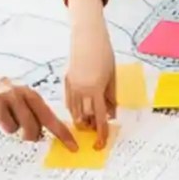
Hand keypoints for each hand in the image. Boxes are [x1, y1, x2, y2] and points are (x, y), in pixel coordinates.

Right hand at [0, 52, 74, 147]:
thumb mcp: (13, 102)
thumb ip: (26, 114)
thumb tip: (39, 136)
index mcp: (31, 95)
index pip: (52, 116)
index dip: (63, 133)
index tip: (73, 147)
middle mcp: (25, 93)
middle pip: (42, 123)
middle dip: (35, 135)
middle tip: (25, 135)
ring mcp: (12, 96)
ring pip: (26, 127)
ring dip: (16, 130)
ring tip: (4, 119)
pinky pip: (8, 125)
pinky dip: (3, 126)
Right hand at [65, 0, 116, 147]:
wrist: (88, 36)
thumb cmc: (104, 54)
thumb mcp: (112, 76)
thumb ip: (111, 96)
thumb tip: (111, 114)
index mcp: (95, 89)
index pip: (98, 117)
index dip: (101, 131)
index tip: (101, 143)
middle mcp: (81, 89)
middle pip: (84, 116)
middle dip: (90, 126)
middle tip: (97, 130)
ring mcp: (71, 85)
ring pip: (74, 110)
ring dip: (81, 119)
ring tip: (89, 123)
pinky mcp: (66, 80)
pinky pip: (69, 101)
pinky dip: (74, 109)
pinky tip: (79, 111)